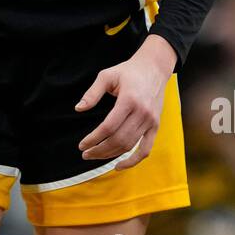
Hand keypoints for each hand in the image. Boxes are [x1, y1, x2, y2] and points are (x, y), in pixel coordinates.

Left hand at [75, 34, 176, 169]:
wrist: (154, 68)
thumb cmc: (128, 71)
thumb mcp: (107, 75)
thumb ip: (92, 93)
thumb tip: (78, 108)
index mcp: (129, 100)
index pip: (108, 127)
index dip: (93, 139)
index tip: (82, 145)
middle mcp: (142, 113)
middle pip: (118, 139)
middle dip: (99, 150)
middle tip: (85, 153)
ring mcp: (151, 121)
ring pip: (129, 146)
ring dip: (111, 155)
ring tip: (95, 156)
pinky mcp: (155, 126)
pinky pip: (146, 149)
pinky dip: (133, 161)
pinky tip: (119, 166)